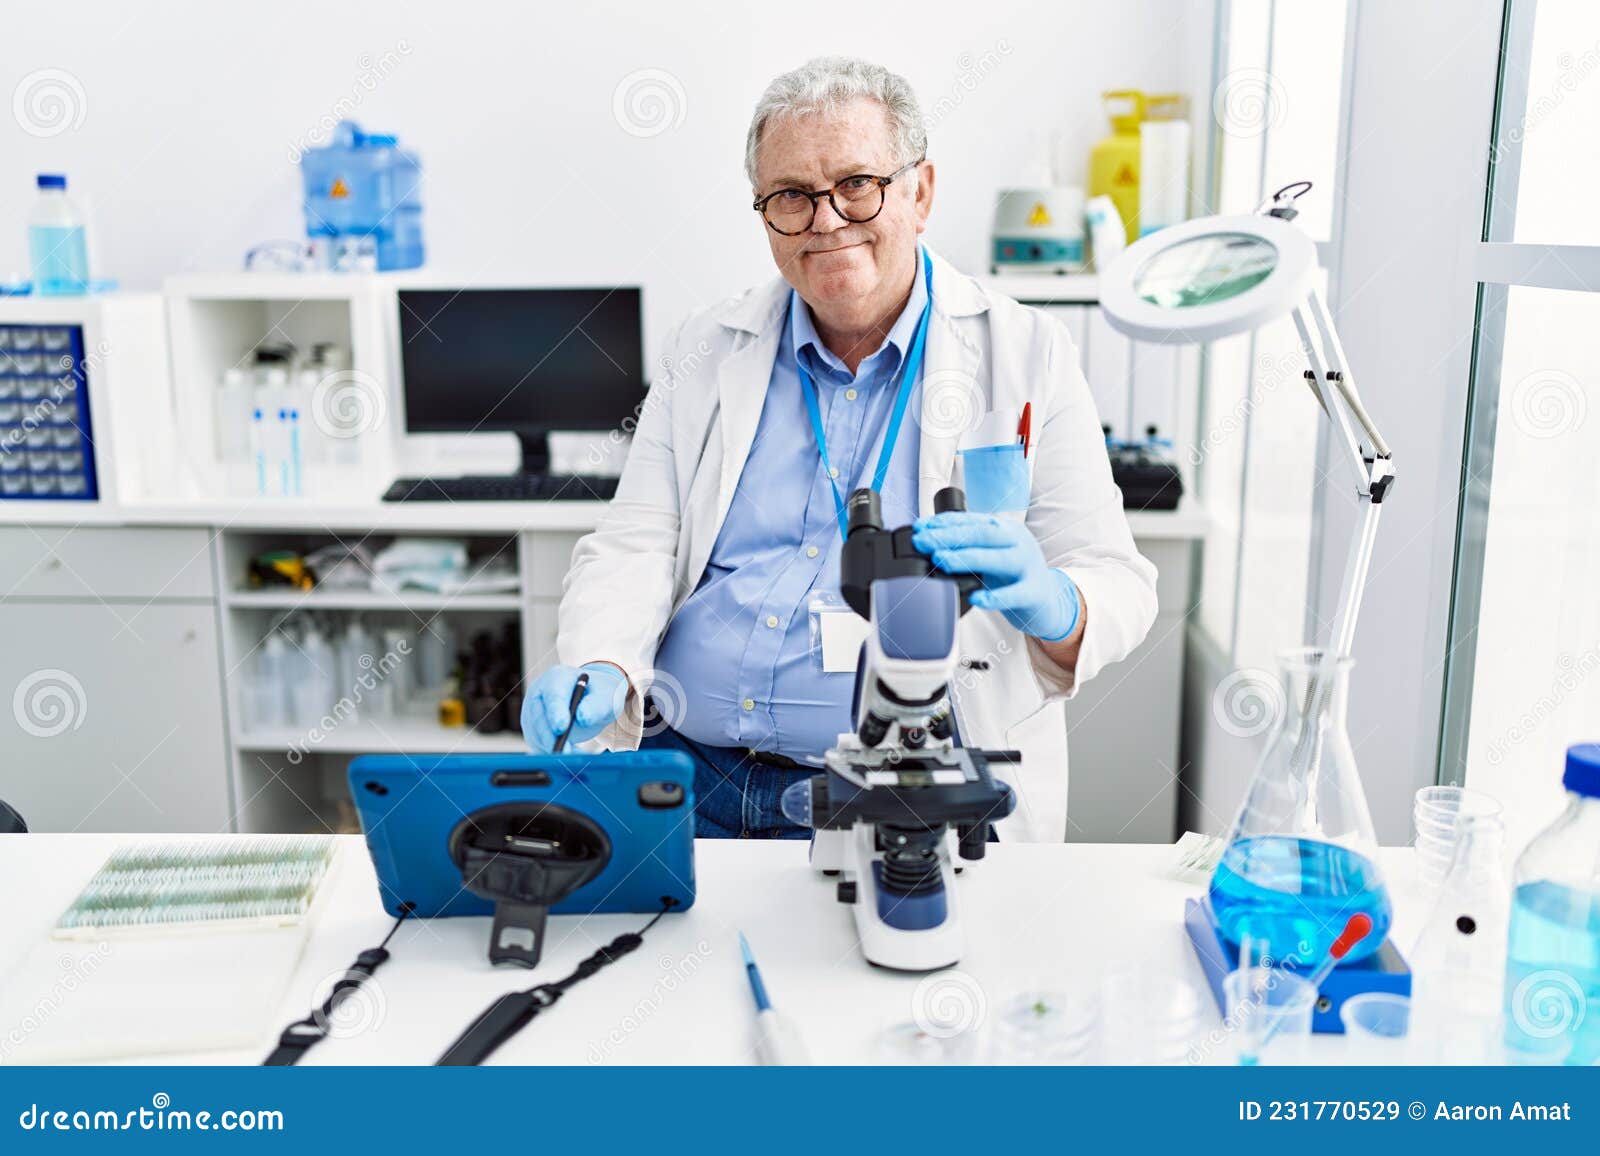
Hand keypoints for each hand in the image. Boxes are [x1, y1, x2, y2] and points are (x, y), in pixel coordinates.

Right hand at [521, 663, 629, 752]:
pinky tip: (570, 754)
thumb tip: (583, 717)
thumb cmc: (598, 694)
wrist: (592, 699)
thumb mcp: (605, 697)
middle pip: (538, 716)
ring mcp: (532, 710)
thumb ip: (596, 705)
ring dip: (552, 747)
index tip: (561, 728)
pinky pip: (537, 743)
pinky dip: (552, 752)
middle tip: (566, 754)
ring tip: (575, 755)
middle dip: (550, 737)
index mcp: (558, 677)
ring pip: (535, 733)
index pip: (553, 695)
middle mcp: (539, 692)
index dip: (556, 712)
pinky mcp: (532, 728)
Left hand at [911, 512, 1080, 640]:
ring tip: (941, 560)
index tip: (920, 527)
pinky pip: (1015, 594)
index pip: (973, 521)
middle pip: (982, 534)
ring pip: (998, 559)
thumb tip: (929, 544)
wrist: (1049, 600)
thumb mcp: (991, 554)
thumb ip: (968, 548)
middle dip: (948, 536)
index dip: (944, 523)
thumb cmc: (1012, 576)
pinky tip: (977, 598)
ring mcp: (1029, 566)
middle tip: (922, 541)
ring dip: (966, 558)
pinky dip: (995, 597)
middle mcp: (1018, 542)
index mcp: (1006, 530)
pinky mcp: (1035, 592)